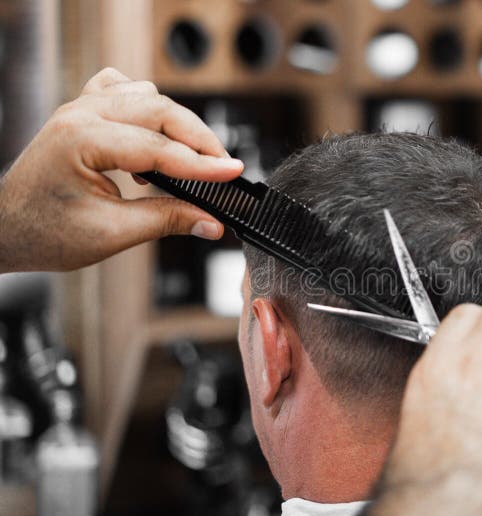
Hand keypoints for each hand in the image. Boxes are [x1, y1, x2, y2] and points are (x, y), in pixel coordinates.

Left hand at [0, 68, 242, 272]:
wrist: (4, 230)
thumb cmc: (41, 232)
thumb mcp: (111, 233)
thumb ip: (167, 220)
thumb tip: (210, 221)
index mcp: (80, 139)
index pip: (158, 147)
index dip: (201, 163)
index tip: (232, 172)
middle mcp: (79, 114)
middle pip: (159, 109)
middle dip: (198, 139)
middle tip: (223, 167)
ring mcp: (80, 108)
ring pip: (147, 96)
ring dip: (176, 123)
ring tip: (193, 158)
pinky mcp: (83, 112)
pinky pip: (125, 90)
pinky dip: (149, 107)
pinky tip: (156, 133)